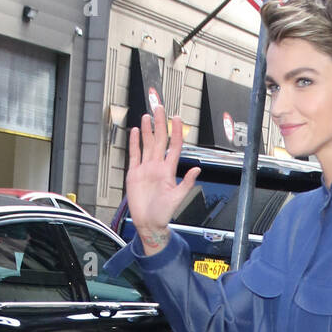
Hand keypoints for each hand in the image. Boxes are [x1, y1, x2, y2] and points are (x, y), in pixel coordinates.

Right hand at [126, 105, 200, 254]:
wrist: (148, 223)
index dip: (176, 132)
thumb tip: (196, 170)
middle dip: (160, 124)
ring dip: (148, 130)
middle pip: (160, 140)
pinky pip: (135, 154)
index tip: (177, 118)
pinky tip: (136, 132)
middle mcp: (157, 167)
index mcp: (169, 171)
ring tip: (147, 115)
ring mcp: (146, 169)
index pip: (173, 147)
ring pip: (147, 144)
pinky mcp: (134, 173)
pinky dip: (135, 143)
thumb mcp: (177, 199)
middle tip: (159, 108)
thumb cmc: (163, 214)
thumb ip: (186, 183)